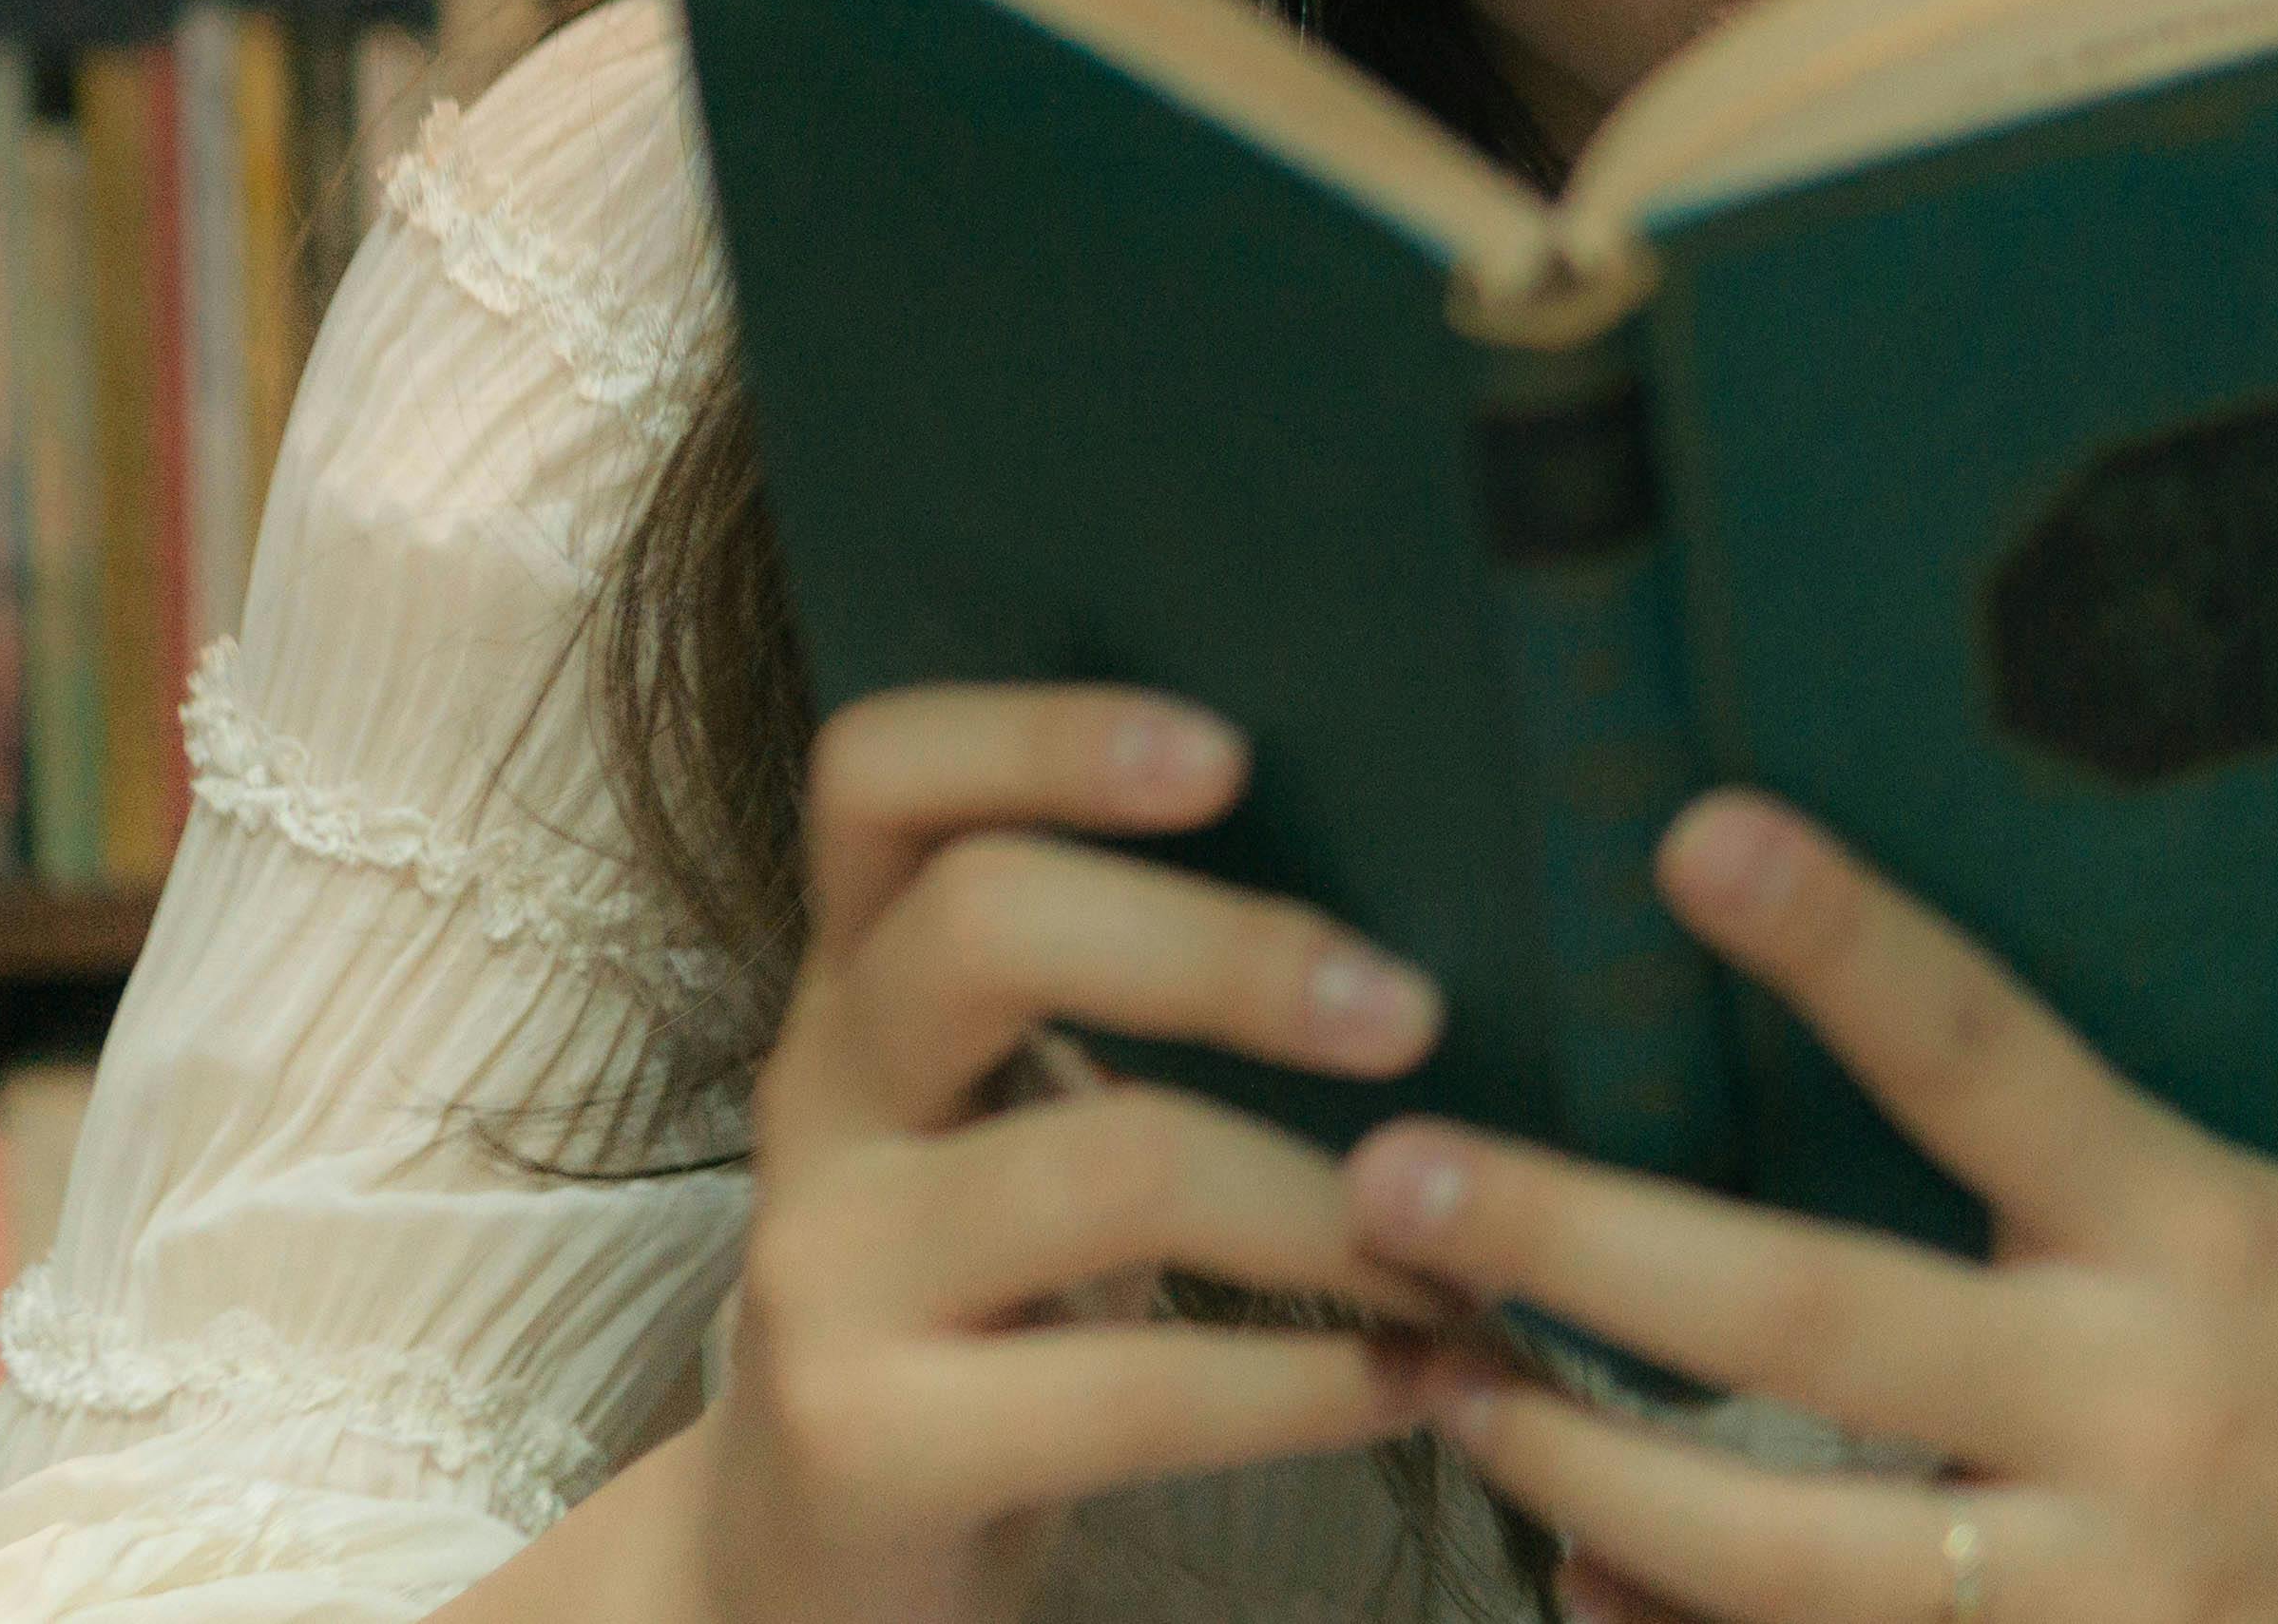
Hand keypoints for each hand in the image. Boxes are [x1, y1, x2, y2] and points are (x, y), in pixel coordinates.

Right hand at [690, 686, 1464, 1623]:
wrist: (807, 1561)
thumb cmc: (983, 1304)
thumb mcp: (1009, 1123)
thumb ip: (1129, 1002)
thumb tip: (1436, 884)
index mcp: (863, 980)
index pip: (877, 775)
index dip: (1040, 736)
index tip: (1230, 753)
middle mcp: (823, 1095)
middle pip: (988, 927)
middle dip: (1227, 953)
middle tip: (1413, 1015)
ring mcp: (827, 1272)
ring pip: (1110, 1165)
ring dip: (1329, 1207)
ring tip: (1469, 1256)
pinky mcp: (869, 1446)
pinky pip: (1136, 1389)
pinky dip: (1311, 1382)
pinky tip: (1418, 1378)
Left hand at [1339, 792, 2277, 1623]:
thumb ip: (2081, 1200)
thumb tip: (1839, 1151)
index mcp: (2208, 1243)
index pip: (1992, 1060)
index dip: (1844, 943)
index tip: (1696, 828)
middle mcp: (2148, 1418)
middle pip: (1814, 1329)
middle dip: (1585, 1250)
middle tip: (1396, 1174)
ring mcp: (2122, 1597)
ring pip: (1789, 1561)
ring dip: (1589, 1479)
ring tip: (1447, 1395)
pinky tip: (1588, 1582)